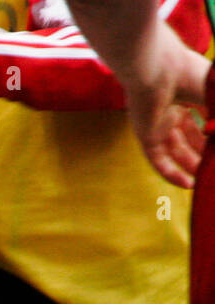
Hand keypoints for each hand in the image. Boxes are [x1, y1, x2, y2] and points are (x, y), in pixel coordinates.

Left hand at [117, 29, 209, 187]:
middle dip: (204, 154)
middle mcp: (173, 110)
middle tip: (213, 168)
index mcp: (189, 95)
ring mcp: (158, 124)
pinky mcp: (145, 136)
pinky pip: (158, 160)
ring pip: (175, 151)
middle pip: (190, 139)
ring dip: (190, 166)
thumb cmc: (190, 74)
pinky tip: (186, 184)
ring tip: (204, 181)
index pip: (204, 121)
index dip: (213, 136)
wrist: (157, 71)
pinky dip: (171, 173)